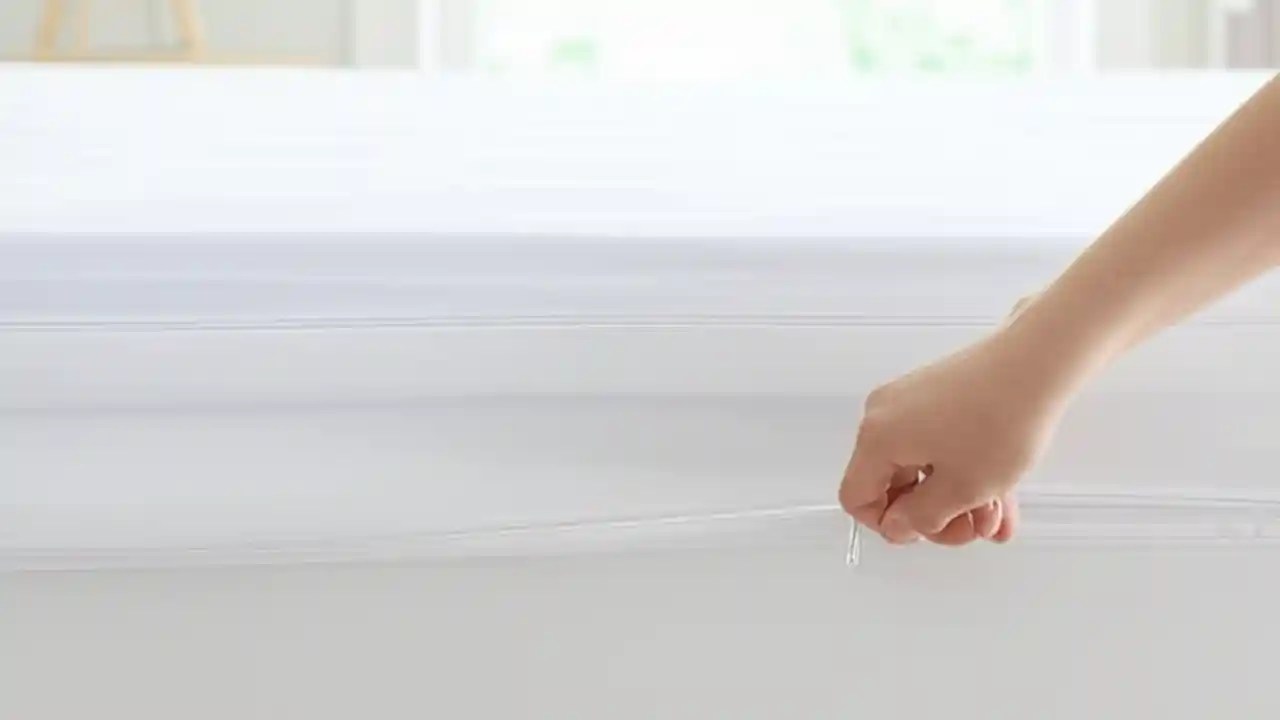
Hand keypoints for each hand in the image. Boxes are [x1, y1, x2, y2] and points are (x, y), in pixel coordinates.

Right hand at [838, 296, 1070, 545]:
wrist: (1037, 361)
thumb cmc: (997, 426)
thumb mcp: (961, 489)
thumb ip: (922, 519)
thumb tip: (898, 526)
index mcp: (877, 439)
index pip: (856, 497)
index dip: (890, 525)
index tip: (932, 531)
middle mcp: (884, 417)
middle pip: (893, 484)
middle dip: (935, 515)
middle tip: (976, 529)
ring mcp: (911, 403)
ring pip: (924, 469)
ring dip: (958, 500)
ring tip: (999, 518)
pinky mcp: (939, 395)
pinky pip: (940, 446)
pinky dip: (965, 473)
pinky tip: (1002, 499)